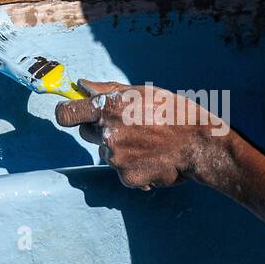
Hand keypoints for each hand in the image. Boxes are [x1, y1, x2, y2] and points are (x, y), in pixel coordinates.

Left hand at [55, 80, 229, 190]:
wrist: (199, 145)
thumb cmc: (174, 112)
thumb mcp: (141, 92)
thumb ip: (108, 90)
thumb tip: (83, 85)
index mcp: (108, 109)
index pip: (65, 114)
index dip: (68, 113)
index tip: (74, 113)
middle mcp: (107, 135)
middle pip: (86, 133)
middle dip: (99, 129)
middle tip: (128, 125)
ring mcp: (115, 159)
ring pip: (106, 152)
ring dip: (120, 148)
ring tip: (147, 141)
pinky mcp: (126, 178)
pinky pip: (120, 170)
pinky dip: (132, 166)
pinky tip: (151, 157)